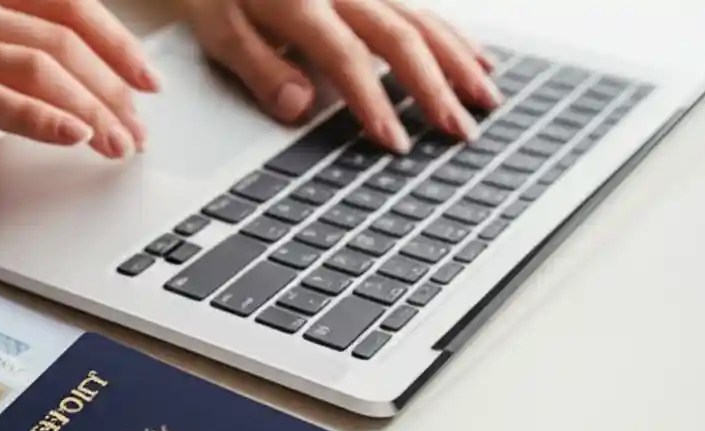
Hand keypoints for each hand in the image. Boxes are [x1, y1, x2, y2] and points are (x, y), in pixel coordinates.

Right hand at [0, 0, 160, 155]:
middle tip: (140, 126)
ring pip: (42, 69)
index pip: (68, 5)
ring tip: (118, 144)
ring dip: (92, 110)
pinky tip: (73, 137)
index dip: (117, 42)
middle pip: (66, 39)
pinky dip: (43, 119)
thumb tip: (60, 84)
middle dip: (115, 87)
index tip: (146, 80)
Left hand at [180, 0, 499, 151]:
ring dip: (457, 61)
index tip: (394, 141)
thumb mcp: (217, 29)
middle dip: (434, 88)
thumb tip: (299, 105)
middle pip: (399, 38)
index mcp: (301, 2)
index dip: (373, 101)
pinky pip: (420, 8)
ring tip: (486, 100)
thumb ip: (259, 67)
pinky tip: (478, 59)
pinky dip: (453, 36)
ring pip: (420, 20)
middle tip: (459, 131)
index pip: (347, 57)